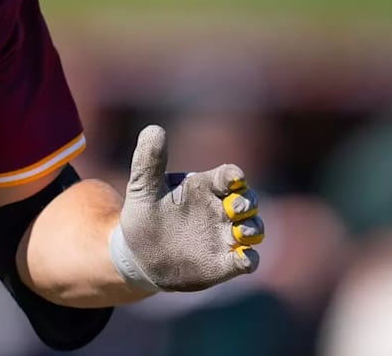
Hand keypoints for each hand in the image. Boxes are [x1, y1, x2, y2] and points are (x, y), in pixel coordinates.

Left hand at [108, 125, 263, 292]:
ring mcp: (225, 237)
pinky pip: (248, 260)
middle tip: (233, 208)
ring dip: (254, 230)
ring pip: (254, 229)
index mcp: (204, 187)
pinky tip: (241, 258)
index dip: (234, 176)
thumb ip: (149, 161)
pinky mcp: (225, 263)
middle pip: (249, 201)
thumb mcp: (142, 188)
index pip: (229, 175)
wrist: (138, 255)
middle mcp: (220, 210)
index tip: (232, 179)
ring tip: (240, 232)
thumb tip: (154, 128)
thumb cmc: (144, 216)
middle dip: (247, 203)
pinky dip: (250, 259)